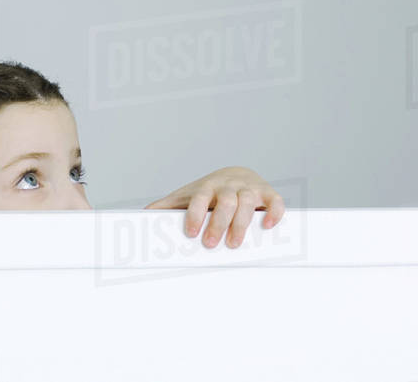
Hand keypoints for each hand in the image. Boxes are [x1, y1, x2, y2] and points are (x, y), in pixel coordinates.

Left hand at [143, 166, 285, 248]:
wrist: (236, 173)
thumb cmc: (208, 191)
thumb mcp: (187, 196)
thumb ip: (167, 206)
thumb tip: (142, 217)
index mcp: (207, 187)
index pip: (199, 198)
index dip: (195, 214)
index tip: (191, 232)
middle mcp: (228, 186)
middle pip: (224, 202)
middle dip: (218, 224)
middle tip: (211, 245)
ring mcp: (249, 189)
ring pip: (247, 202)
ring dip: (241, 223)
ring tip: (234, 244)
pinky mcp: (268, 193)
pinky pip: (274, 201)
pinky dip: (273, 213)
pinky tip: (267, 226)